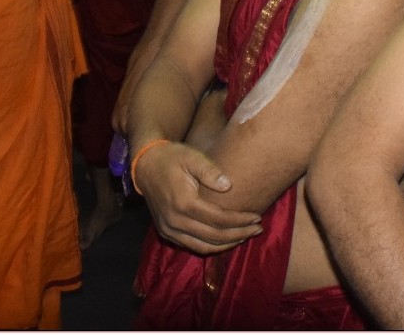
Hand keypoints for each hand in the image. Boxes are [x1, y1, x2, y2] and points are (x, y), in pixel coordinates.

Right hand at [133, 141, 263, 253]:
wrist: (145, 165)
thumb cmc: (172, 158)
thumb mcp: (192, 157)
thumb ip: (210, 171)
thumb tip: (229, 185)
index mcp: (184, 202)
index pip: (219, 219)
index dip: (240, 220)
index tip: (257, 217)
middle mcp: (175, 221)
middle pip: (214, 236)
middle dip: (239, 234)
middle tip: (258, 229)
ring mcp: (169, 229)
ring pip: (204, 246)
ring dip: (227, 244)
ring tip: (245, 235)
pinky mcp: (166, 233)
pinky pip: (192, 246)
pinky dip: (211, 246)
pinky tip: (225, 239)